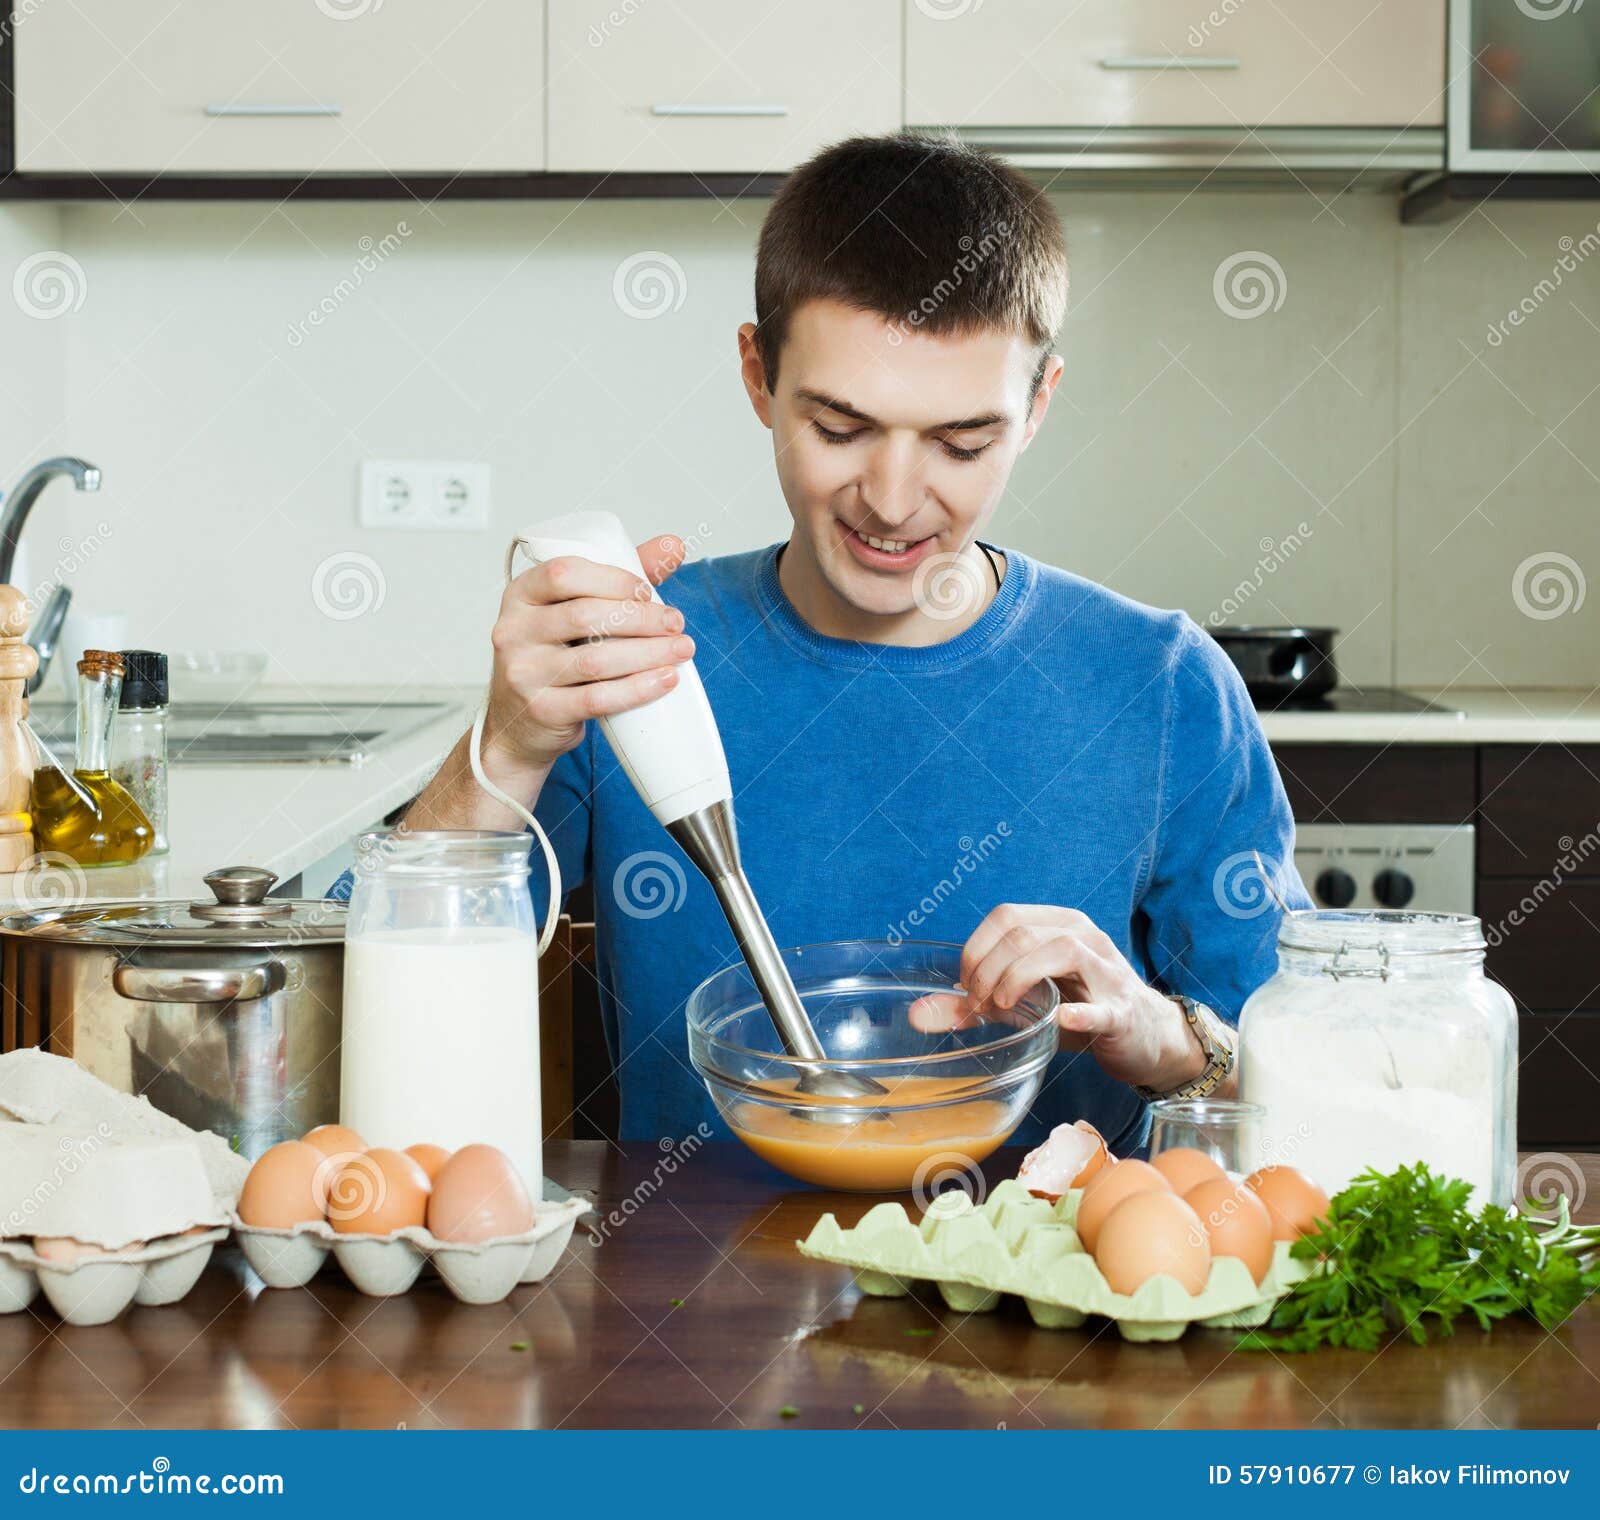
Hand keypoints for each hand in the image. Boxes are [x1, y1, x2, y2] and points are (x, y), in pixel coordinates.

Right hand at [479, 534, 696, 778]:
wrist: (518, 723)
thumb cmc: (552, 658)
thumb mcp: (570, 612)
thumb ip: (617, 579)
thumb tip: (672, 545)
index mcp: (521, 595)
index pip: (564, 573)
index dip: (613, 579)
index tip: (647, 592)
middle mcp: (514, 631)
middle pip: (585, 615)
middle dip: (641, 618)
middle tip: (676, 623)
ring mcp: (524, 673)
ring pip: (595, 660)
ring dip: (648, 653)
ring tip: (681, 650)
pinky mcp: (542, 710)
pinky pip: (596, 699)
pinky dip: (637, 689)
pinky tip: (664, 680)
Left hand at [907, 904, 1206, 1092]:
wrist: (1147, 1038)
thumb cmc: (1080, 1011)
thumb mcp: (1024, 1004)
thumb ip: (974, 1006)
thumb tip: (916, 1015)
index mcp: (1059, 925)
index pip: (1006, 917)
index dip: (975, 949)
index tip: (965, 989)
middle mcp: (1084, 938)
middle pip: (1025, 932)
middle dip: (988, 969)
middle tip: (978, 1007)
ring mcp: (1107, 972)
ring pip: (1061, 950)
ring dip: (1019, 979)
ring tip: (1001, 1009)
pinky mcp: (1122, 1012)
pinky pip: (1101, 1007)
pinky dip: (1078, 1013)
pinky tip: (1060, 1021)